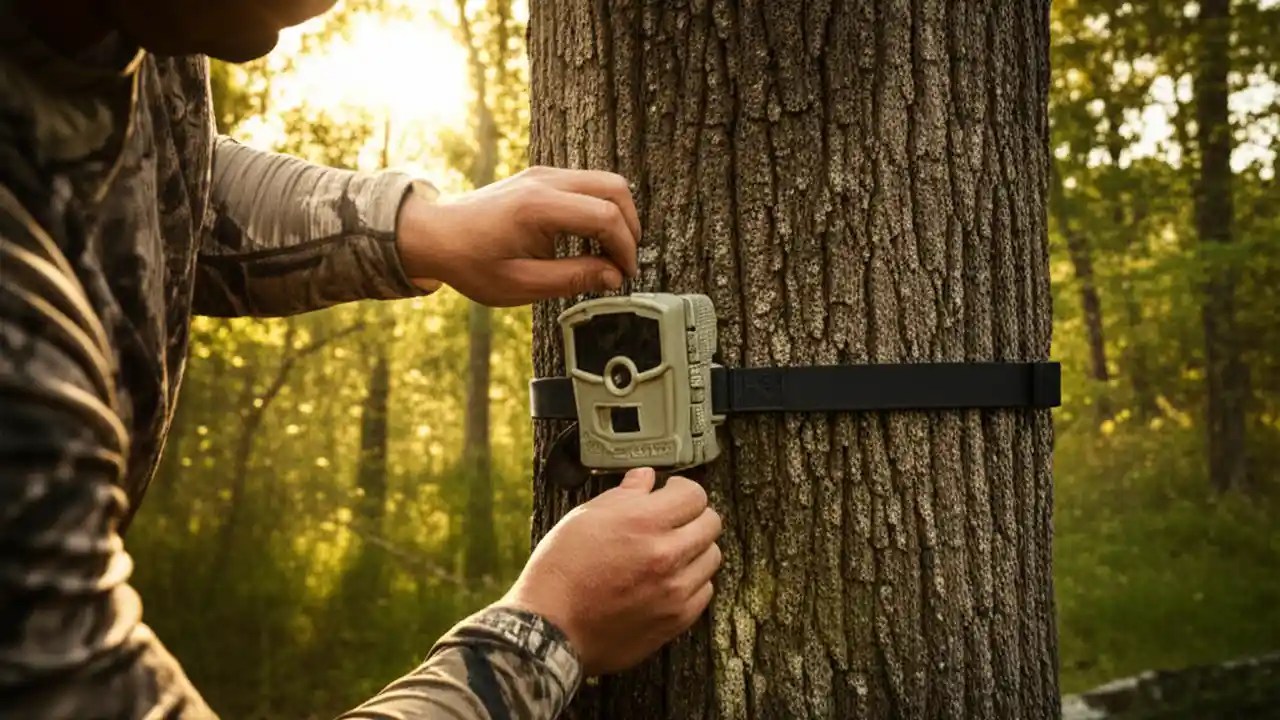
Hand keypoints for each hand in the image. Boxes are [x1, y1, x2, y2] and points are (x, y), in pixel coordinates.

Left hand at [395, 166, 640, 306]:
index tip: (624, 274)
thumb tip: (613, 277)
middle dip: (629, 226)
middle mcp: (545, 181)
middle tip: (624, 261)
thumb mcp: (520, 284)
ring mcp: (543, 174)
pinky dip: (600, 207)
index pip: (605, 216)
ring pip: (604, 180)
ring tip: (609, 251)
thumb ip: (572, 278)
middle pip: (614, 188)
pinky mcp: (541, 176)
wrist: (435, 235)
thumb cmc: (470, 262)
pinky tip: (590, 238)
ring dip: (617, 215)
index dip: (624, 248)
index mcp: (539, 207)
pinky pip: (586, 183)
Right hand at [499, 468, 722, 675]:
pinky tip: (669, 580)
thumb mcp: (584, 517)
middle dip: (693, 516)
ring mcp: (675, 590)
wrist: (551, 628)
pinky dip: (692, 582)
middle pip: (711, 523)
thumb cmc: (561, 570)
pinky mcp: (676, 619)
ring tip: (671, 552)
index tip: (671, 494)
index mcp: (643, 522)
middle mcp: (666, 554)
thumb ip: (624, 494)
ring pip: (711, 556)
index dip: (681, 490)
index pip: (693, 494)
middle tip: (674, 521)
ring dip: (695, 549)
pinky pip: (704, 591)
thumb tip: (645, 479)